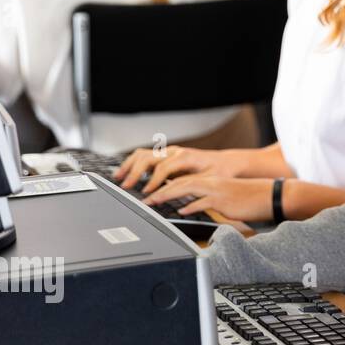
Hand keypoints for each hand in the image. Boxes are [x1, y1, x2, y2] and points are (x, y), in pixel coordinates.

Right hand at [115, 145, 243, 193]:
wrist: (225, 162)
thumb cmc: (219, 171)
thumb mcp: (208, 180)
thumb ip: (189, 185)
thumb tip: (171, 193)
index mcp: (186, 157)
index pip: (163, 168)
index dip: (153, 181)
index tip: (146, 193)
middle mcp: (175, 152)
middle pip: (148, 157)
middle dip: (135, 172)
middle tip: (126, 186)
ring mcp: (169, 152)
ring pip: (143, 153)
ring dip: (129, 165)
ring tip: (119, 178)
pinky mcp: (166, 155)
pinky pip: (145, 156)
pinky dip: (133, 163)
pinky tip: (127, 173)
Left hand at [143, 174, 272, 222]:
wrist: (270, 196)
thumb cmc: (249, 199)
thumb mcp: (225, 197)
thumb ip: (206, 200)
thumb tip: (188, 208)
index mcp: (211, 182)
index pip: (183, 180)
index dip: (165, 186)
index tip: (151, 195)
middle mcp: (212, 183)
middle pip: (181, 182)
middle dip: (160, 190)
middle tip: (145, 199)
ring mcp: (217, 191)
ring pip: (188, 188)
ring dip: (168, 194)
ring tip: (154, 202)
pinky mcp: (224, 200)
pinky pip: (204, 202)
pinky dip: (191, 206)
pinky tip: (182, 212)